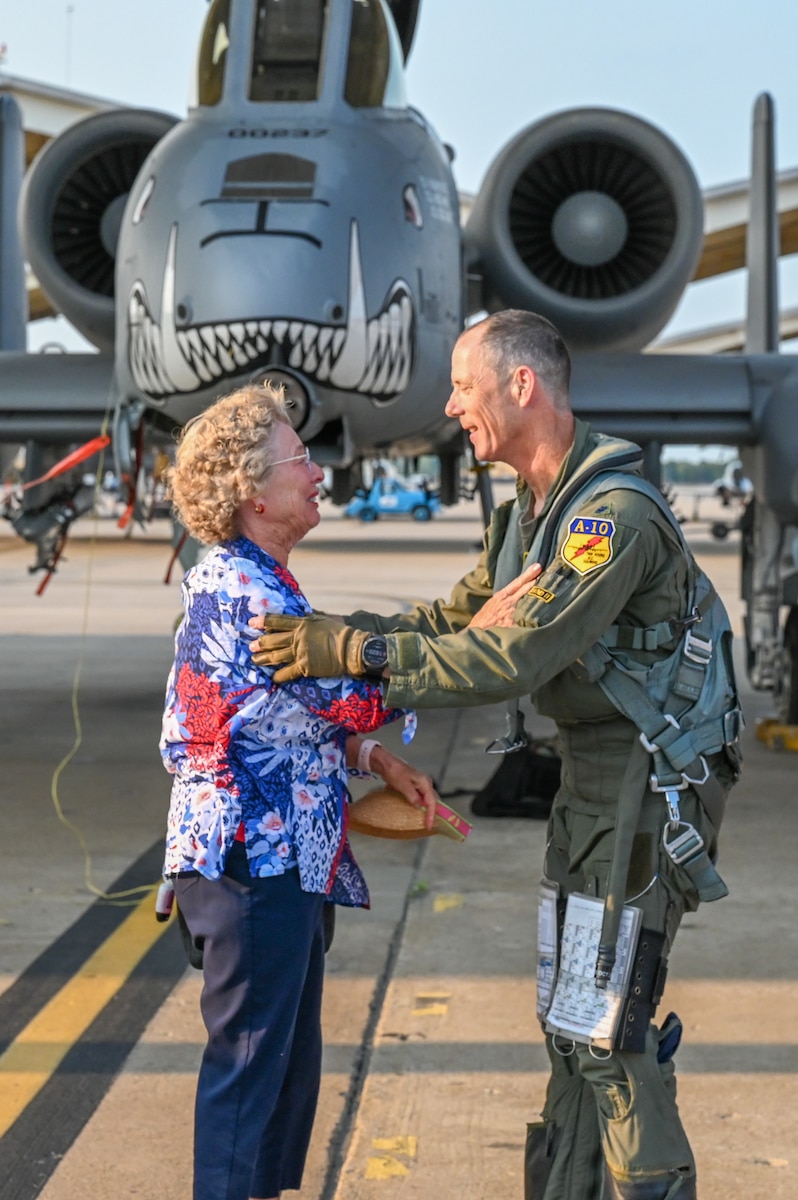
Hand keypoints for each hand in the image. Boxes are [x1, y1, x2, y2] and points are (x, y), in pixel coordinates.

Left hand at [250, 613, 368, 682]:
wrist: (350, 649)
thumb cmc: (338, 632)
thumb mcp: (321, 619)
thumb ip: (308, 618)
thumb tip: (299, 615)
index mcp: (301, 624)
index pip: (278, 621)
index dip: (263, 622)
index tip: (252, 623)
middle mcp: (298, 638)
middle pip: (273, 640)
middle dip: (260, 643)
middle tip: (252, 646)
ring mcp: (300, 653)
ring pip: (276, 656)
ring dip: (263, 659)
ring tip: (254, 660)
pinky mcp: (305, 667)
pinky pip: (287, 672)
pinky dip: (279, 676)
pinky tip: (272, 678)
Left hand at [369, 745, 438, 830]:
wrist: (384, 763)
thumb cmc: (395, 772)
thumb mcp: (404, 786)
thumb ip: (413, 797)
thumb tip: (419, 807)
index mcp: (425, 783)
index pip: (432, 802)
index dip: (431, 815)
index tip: (428, 826)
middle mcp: (424, 783)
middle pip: (431, 800)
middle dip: (430, 812)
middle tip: (427, 824)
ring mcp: (417, 784)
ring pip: (423, 799)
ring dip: (422, 808)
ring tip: (420, 819)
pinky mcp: (410, 785)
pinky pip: (415, 796)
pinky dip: (414, 803)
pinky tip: (408, 809)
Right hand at [465, 559, 542, 630]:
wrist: (477, 633)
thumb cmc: (484, 619)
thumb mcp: (492, 604)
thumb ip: (505, 597)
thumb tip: (516, 591)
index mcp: (502, 596)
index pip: (517, 582)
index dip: (528, 574)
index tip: (537, 567)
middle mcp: (508, 603)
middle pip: (526, 590)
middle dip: (536, 582)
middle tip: (548, 575)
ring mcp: (512, 614)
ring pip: (529, 602)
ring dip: (538, 598)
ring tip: (550, 592)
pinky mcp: (515, 625)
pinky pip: (528, 619)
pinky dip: (535, 616)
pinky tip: (545, 615)